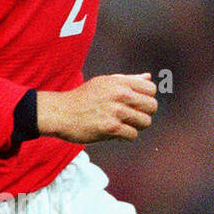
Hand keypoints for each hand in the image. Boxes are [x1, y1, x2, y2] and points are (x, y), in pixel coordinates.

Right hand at [37, 73, 157, 143]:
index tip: (136, 104)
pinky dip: (126, 136)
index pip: (151, 89)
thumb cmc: (83, 98)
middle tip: (133, 117)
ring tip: (124, 125)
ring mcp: (115, 111)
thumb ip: (128, 80)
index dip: (147, 98)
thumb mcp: (104, 83)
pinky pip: (132, 135)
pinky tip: (117, 133)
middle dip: (145, 113)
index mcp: (120, 82)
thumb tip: (149, 77)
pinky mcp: (110, 128)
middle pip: (152, 106)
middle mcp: (120, 94)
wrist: (60, 113)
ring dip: (136, 126)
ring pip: (145, 122)